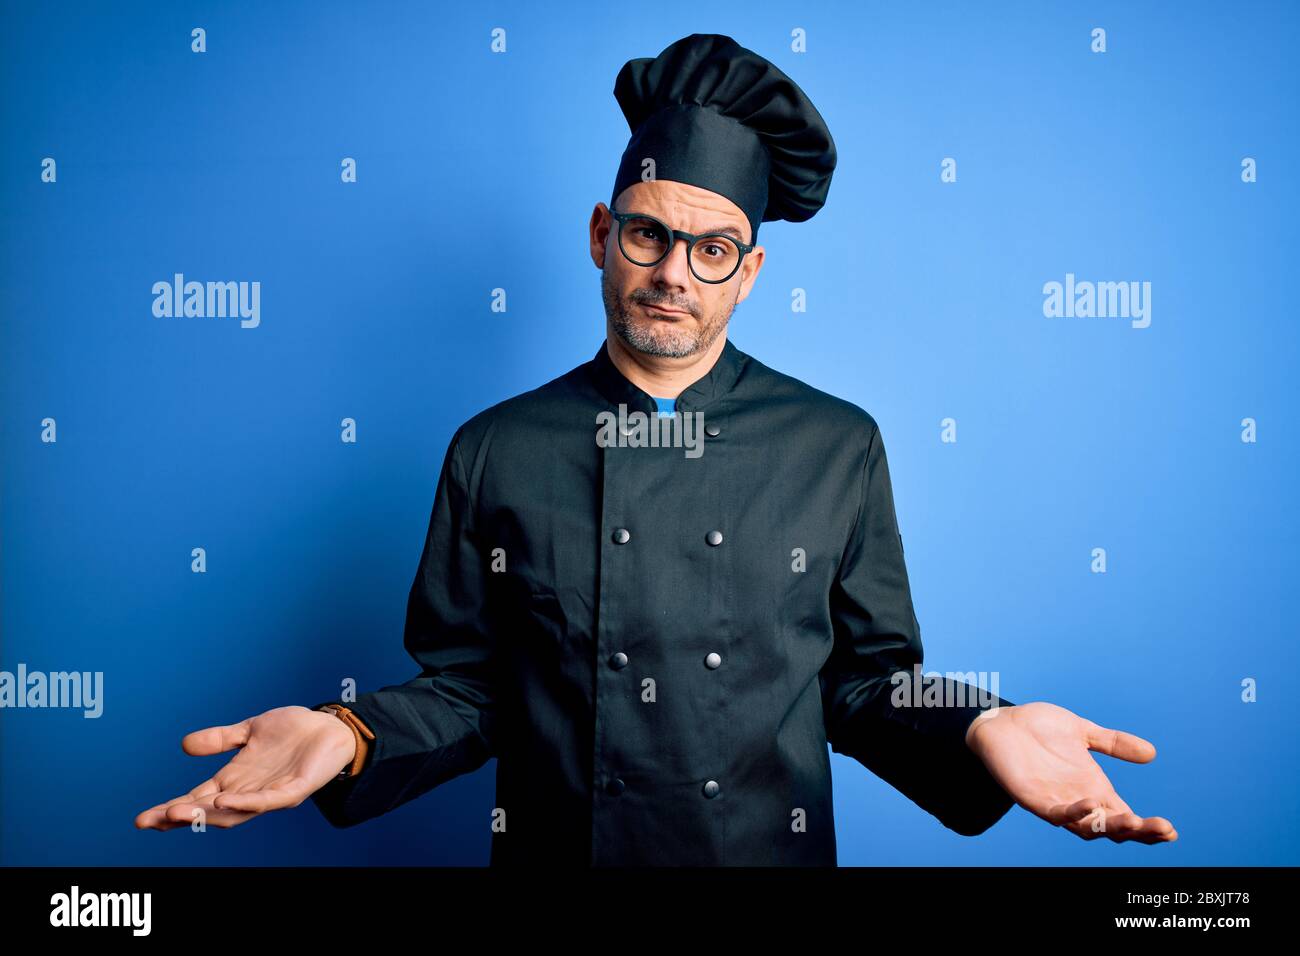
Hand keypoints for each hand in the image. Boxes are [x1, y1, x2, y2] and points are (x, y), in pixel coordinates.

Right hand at [135, 705, 356, 829]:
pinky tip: (225, 800)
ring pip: (234, 812)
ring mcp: (272, 793)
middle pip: (209, 811)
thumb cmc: (294, 731)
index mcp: (236, 779)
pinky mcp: (295, 789)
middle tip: (151, 820)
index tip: (142, 818)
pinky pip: (268, 801)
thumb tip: (185, 745)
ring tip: (176, 812)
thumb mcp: (251, 730)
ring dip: (206, 813)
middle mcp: (250, 791)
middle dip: (180, 817)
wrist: (332, 726)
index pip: (198, 799)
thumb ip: (221, 739)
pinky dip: (246, 802)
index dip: (172, 809)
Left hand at [965, 701, 1177, 843]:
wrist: (1001, 721)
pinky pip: (1056, 814)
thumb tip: (1151, 753)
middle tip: (1163, 829)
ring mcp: (1056, 802)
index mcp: (1094, 789)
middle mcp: (1079, 800)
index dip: (1148, 828)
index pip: (1126, 817)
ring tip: (1135, 823)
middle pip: (1113, 828)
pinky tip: (1090, 804)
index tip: (1171, 830)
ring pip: (1088, 828)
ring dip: (1111, 827)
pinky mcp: (1033, 798)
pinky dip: (1074, 813)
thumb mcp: (1082, 732)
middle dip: (1139, 832)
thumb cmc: (1039, 728)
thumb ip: (1113, 742)